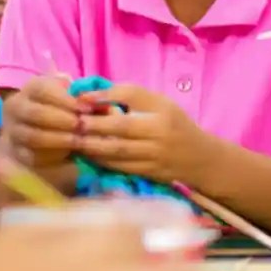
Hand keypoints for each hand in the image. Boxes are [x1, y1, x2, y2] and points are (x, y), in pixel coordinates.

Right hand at [2, 75, 84, 167]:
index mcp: (31, 89)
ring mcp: (14, 131)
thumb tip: (94, 101)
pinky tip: (69, 153)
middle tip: (81, 126)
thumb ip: (83, 97)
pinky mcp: (19, 152)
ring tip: (79, 141)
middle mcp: (17, 107)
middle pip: (35, 113)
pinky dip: (53, 155)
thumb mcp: (74, 96)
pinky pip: (34, 156)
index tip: (86, 108)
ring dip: (58, 139)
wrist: (49, 127)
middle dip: (61, 120)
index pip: (42, 90)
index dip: (64, 100)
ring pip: (33, 136)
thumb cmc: (68, 106)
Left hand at [75, 85, 205, 183]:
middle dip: (91, 126)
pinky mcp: (147, 174)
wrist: (199, 158)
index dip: (103, 99)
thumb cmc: (174, 124)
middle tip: (70, 122)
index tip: (80, 99)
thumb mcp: (159, 103)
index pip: (130, 98)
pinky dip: (100, 160)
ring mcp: (153, 157)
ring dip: (91, 145)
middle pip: (119, 129)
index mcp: (162, 113)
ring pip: (116, 152)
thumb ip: (130, 96)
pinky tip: (87, 154)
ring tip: (72, 139)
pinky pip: (119, 167)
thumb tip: (91, 95)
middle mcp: (158, 135)